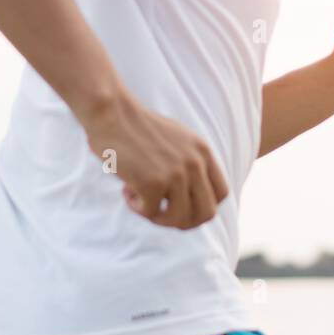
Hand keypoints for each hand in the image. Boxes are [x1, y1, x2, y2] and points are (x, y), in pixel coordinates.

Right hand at [80, 91, 228, 228]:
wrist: (112, 113)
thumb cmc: (137, 127)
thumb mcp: (177, 140)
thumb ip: (189, 162)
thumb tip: (190, 198)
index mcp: (202, 152)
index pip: (220, 194)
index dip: (202, 206)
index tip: (181, 204)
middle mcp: (194, 163)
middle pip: (206, 213)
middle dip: (183, 221)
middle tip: (161, 213)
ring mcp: (176, 174)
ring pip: (179, 219)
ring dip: (157, 217)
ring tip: (140, 200)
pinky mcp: (153, 182)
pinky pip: (150, 213)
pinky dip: (136, 207)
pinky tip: (127, 190)